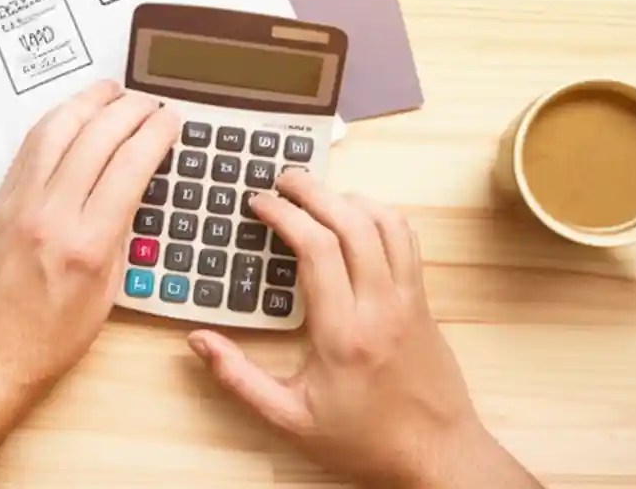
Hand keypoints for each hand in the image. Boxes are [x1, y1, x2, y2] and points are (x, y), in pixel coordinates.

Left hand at [0, 81, 179, 488]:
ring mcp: (21, 202)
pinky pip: (31, 145)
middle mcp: (52, 215)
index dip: (156, 133)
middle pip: (97, 136)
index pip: (131, 165)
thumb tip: (138, 183)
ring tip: (113, 92)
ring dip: (88, 101)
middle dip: (130, 110)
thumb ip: (123, 232)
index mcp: (88, 243)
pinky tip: (74, 113)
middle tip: (150, 103)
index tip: (171, 120)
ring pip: (58, 128)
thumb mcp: (109, 291)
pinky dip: (57, 120)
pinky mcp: (1, 199)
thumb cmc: (50, 337)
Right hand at [187, 173, 538, 487]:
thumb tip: (199, 341)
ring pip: (386, 223)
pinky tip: (355, 217)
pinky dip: (380, 215)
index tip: (259, 203)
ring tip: (316, 193)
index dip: (284, 215)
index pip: (317, 249)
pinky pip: (407, 240)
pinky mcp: (425, 301)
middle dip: (313, 190)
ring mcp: (409, 300)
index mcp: (343, 333)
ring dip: (349, 198)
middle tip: (283, 179)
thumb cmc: (364, 441)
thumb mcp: (290, 419)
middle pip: (352, 222)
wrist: (436, 456)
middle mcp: (381, 307)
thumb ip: (239, 378)